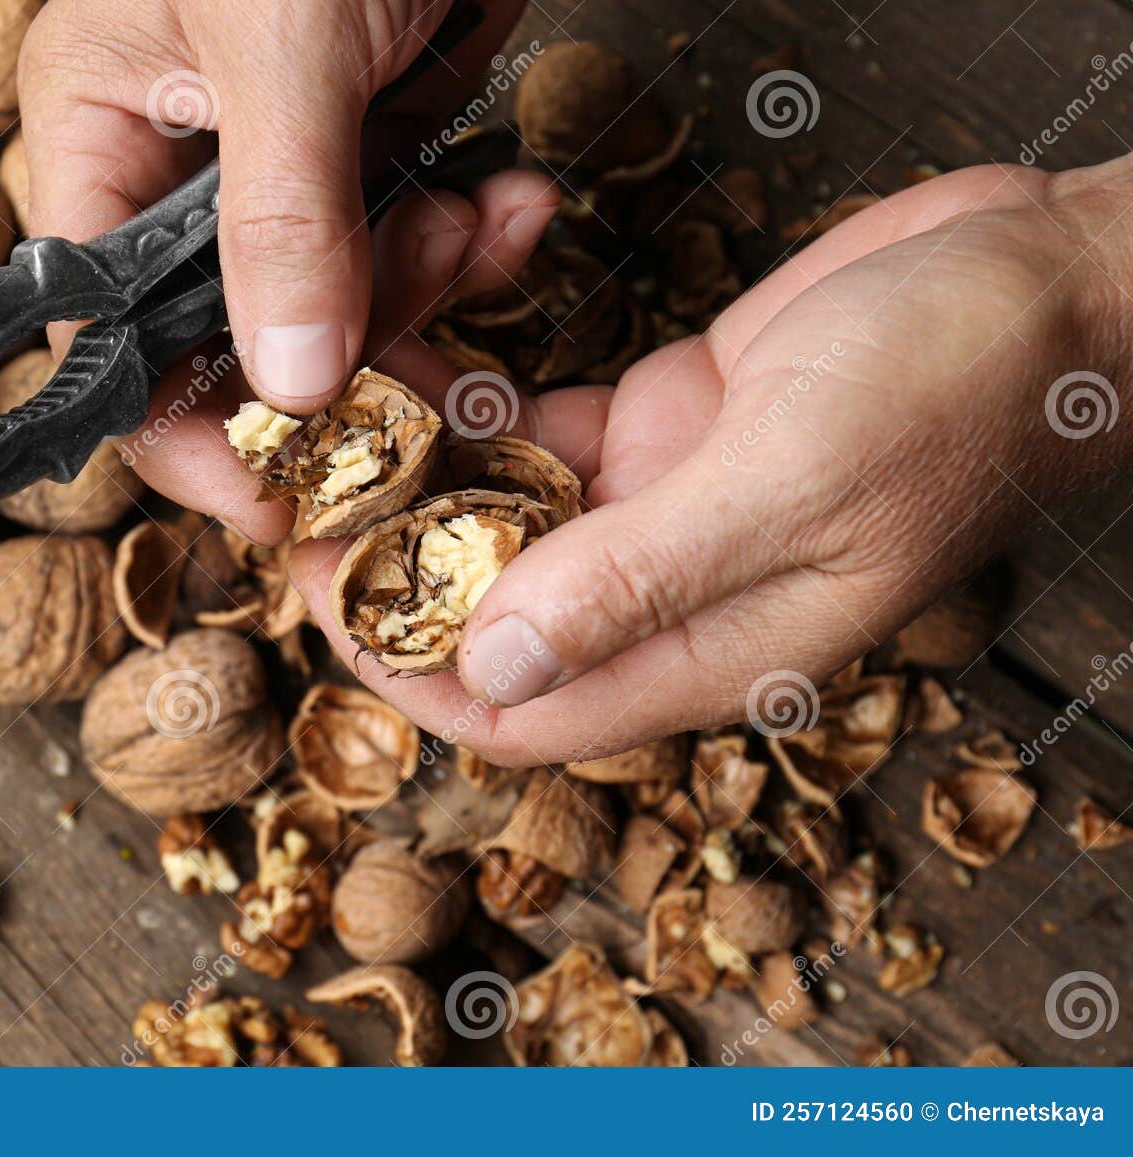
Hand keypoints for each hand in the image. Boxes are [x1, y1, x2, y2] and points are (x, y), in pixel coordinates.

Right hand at [18, 0, 546, 539]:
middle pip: (237, 343)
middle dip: (344, 362)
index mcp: (100, 137)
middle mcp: (178, 169)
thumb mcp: (285, 40)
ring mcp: (284, 169)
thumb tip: (284, 382)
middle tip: (428, 369)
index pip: (112, 340)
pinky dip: (471, 239)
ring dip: (428, 289)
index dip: (187, 434)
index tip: (276, 494)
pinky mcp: (372, 152)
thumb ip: (280, 214)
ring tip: (490, 226)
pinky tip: (516, 204)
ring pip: (341, 306)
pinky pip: (413, 244)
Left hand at [293, 155, 1132, 765]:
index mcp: (709, 650)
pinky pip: (539, 439)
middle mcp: (670, 595)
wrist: (1045, 282)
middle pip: (488, 618)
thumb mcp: (794, 485)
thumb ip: (642, 579)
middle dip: (392, 565)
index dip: (409, 670)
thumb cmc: (965, 388)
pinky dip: (481, 412)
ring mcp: (660, 511)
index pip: (520, 713)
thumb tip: (494, 662)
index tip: (325, 594)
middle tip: (308, 492)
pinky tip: (426, 369)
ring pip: (502, 522)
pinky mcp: (660, 430)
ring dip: (426, 482)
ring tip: (347, 424)